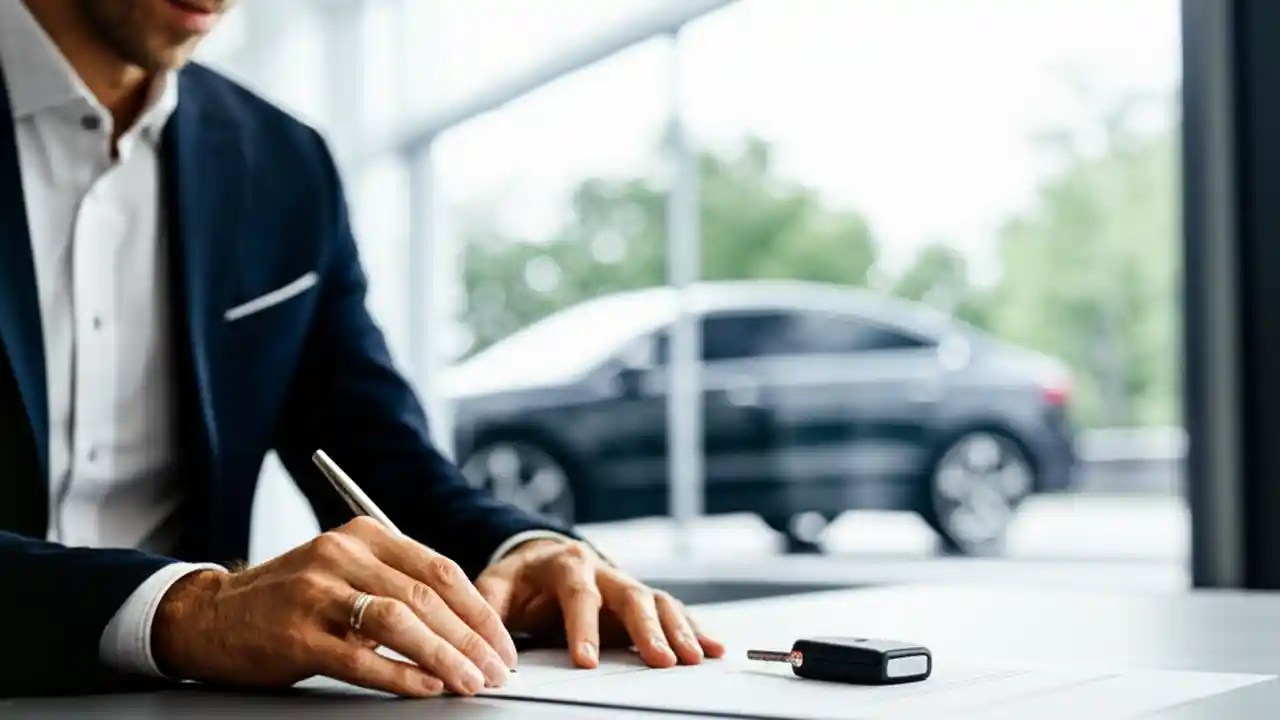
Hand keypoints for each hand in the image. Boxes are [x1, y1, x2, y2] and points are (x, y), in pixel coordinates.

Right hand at [152, 516, 516, 696]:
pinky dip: (400, 674)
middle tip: (497, 668)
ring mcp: (318, 591)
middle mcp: (343, 554)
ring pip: (399, 622)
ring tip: (470, 681)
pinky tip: (425, 688)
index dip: (479, 610)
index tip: (502, 642)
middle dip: (471, 638)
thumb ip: (398, 585)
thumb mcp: (347, 572)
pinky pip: (360, 657)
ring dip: (444, 656)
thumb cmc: (292, 598)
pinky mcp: (297, 632)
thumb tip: (467, 626)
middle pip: (427, 596)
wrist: (211, 615)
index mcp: (365, 534)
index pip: (441, 569)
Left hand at [475, 539, 724, 667]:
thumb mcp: (495, 585)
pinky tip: (712, 647)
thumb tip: (489, 647)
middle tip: (661, 660)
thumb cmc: (520, 577)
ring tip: (695, 657)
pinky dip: (694, 628)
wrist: (542, 556)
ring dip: (679, 630)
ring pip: (658, 602)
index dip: (583, 627)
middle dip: (648, 629)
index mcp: (566, 564)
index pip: (577, 594)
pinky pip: (672, 611)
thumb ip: (490, 610)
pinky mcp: (640, 600)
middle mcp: (603, 570)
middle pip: (631, 596)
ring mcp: (626, 584)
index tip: (587, 661)